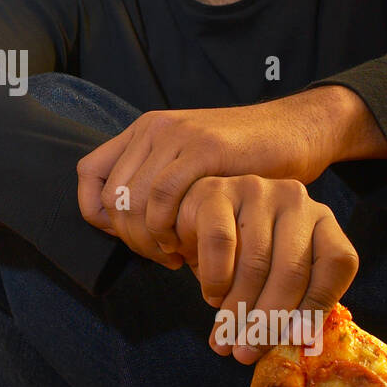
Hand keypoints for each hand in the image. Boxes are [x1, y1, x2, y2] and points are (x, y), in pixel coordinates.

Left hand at [76, 87, 379, 266]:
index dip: (99, 216)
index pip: (89, 175)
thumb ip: (155, 185)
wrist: (296, 129)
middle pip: (110, 197)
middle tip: (161, 257)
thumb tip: (119, 226)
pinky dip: (167, 231)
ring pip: (132, 201)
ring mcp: (178, 135)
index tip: (131, 239)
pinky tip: (187, 246)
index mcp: (143, 131)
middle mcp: (153, 129)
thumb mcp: (189, 166)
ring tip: (175, 257)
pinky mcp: (205, 149)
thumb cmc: (244, 160)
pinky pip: (163, 196)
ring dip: (149, 242)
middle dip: (130, 240)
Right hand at [178, 175, 358, 363]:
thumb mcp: (275, 271)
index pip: (337, 264)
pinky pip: (221, 243)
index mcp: (322, 220)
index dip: (318, 306)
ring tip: (225, 336)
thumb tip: (297, 343)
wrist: (194, 213)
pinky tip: (212, 296)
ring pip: (255, 263)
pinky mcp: (218, 192)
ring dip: (238, 309)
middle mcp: (296, 200)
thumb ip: (292, 298)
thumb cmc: (241, 251)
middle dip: (268, 321)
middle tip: (246, 352)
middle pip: (293, 271)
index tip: (295, 341)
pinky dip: (216, 279)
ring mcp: (258, 191)